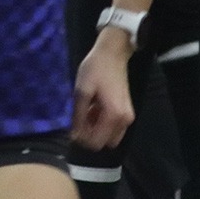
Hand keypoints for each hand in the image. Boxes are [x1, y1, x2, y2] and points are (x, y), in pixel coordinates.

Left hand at [71, 36, 134, 151]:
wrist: (112, 55)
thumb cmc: (95, 71)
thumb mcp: (81, 93)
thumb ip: (79, 116)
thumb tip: (74, 136)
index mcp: (114, 116)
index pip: (97, 143)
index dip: (82, 140)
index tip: (71, 129)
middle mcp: (125, 121)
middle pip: (104, 142)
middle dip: (90, 135)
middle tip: (79, 119)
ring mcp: (128, 117)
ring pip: (109, 136)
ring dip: (95, 129)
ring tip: (86, 110)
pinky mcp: (127, 113)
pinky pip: (113, 128)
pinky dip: (101, 123)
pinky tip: (93, 108)